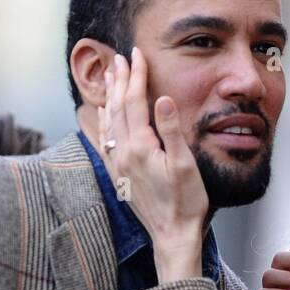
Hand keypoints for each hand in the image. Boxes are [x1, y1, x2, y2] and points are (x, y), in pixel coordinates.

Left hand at [98, 48, 208, 280]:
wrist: (172, 235)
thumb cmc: (185, 202)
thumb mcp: (185, 165)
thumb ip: (171, 131)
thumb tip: (162, 99)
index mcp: (141, 147)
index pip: (134, 102)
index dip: (136, 75)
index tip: (137, 54)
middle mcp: (123, 154)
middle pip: (118, 107)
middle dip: (120, 80)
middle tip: (121, 57)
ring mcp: (118, 165)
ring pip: (109, 121)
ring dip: (110, 96)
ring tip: (111, 76)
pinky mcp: (118, 175)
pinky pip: (105, 141)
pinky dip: (104, 121)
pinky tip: (104, 114)